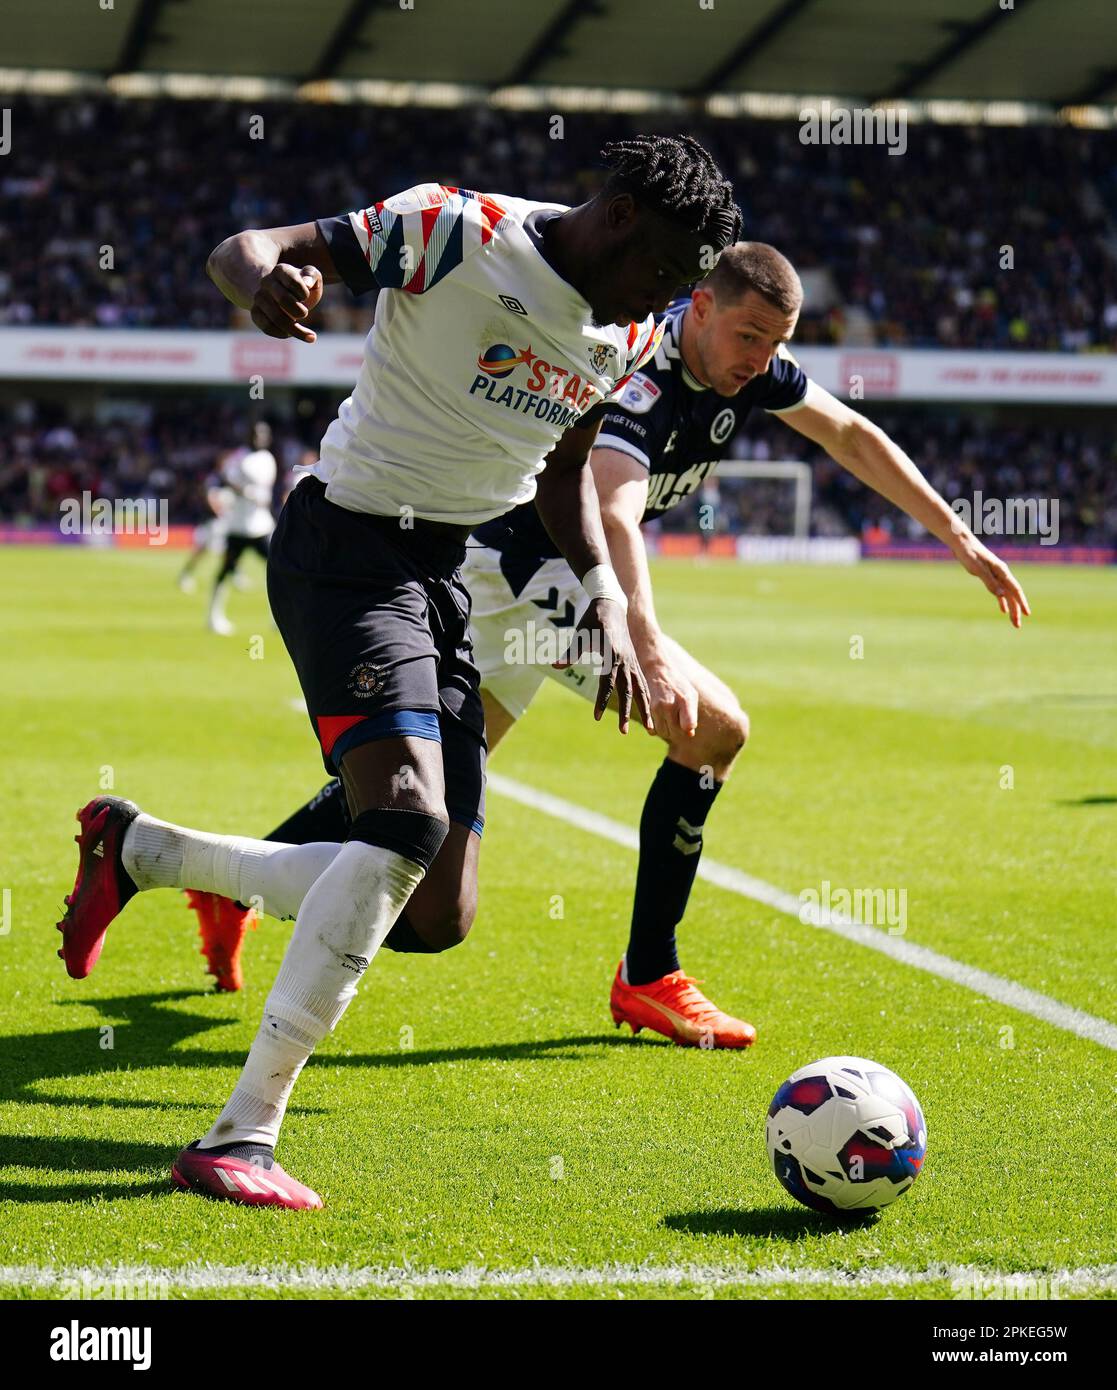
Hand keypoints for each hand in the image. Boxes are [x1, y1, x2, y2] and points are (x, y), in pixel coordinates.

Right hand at [250, 264, 322, 342]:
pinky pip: (266, 327)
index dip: (304, 293)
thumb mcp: (310, 277)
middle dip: (300, 311)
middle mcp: (267, 282)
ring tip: (309, 335)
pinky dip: (282, 334)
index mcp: (281, 270)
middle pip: (284, 299)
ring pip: (276, 317)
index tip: (305, 296)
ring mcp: (259, 297)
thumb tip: (307, 284)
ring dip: (295, 329)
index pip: (292, 281)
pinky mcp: (255, 312)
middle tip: (304, 314)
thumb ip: (312, 275)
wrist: (277, 292)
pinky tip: (291, 334)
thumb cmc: (299, 286)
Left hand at [563, 599, 651, 733]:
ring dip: (644, 709)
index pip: (607, 682)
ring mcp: (632, 661)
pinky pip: (643, 684)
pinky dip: (646, 699)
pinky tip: (649, 713)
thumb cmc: (593, 619)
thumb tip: (556, 665)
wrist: (611, 605)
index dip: (602, 699)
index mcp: (612, 653)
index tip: (595, 716)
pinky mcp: (634, 662)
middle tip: (622, 732)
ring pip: (641, 689)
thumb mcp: (581, 634)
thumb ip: (571, 652)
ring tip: (650, 730)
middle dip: (626, 712)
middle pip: (627, 690)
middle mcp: (626, 660)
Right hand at [642, 652, 698, 740]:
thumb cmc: (678, 685)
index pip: (688, 725)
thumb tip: (690, 733)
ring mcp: (657, 708)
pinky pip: (653, 729)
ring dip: (668, 731)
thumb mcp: (690, 695)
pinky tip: (662, 720)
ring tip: (671, 720)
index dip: (689, 728)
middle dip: (679, 731)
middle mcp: (670, 705)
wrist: (658, 671)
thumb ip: (691, 715)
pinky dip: (658, 729)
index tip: (688, 724)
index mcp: (685, 700)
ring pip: (664, 732)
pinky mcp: (648, 710)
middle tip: (679, 722)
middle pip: (676, 732)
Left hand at [950, 531, 1030, 627]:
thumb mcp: (978, 569)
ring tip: (1013, 621)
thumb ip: (990, 582)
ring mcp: (996, 574)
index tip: (1027, 614)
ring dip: (1010, 608)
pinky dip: (1001, 600)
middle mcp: (1001, 573)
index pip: (1015, 590)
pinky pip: (998, 591)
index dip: (1021, 602)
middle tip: (1017, 626)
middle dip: (1016, 610)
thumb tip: (1001, 596)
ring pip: (1006, 594)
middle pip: (1012, 595)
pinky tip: (1003, 609)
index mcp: (1001, 571)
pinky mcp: (989, 575)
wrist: (962, 543)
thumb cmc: (969, 554)